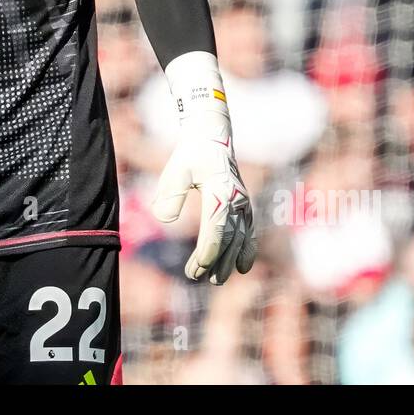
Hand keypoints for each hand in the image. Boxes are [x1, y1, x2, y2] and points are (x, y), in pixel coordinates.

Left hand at [152, 119, 256, 284]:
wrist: (212, 135)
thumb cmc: (190, 154)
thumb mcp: (175, 170)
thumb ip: (170, 194)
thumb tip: (164, 220)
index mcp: (219, 192)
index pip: (215, 230)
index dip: (206, 253)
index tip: (194, 268)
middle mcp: (236, 199)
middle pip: (228, 239)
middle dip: (215, 262)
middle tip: (199, 278)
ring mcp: (243, 203)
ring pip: (240, 238)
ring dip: (229, 261)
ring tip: (216, 279)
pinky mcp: (244, 205)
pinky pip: (249, 232)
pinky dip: (247, 250)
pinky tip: (242, 267)